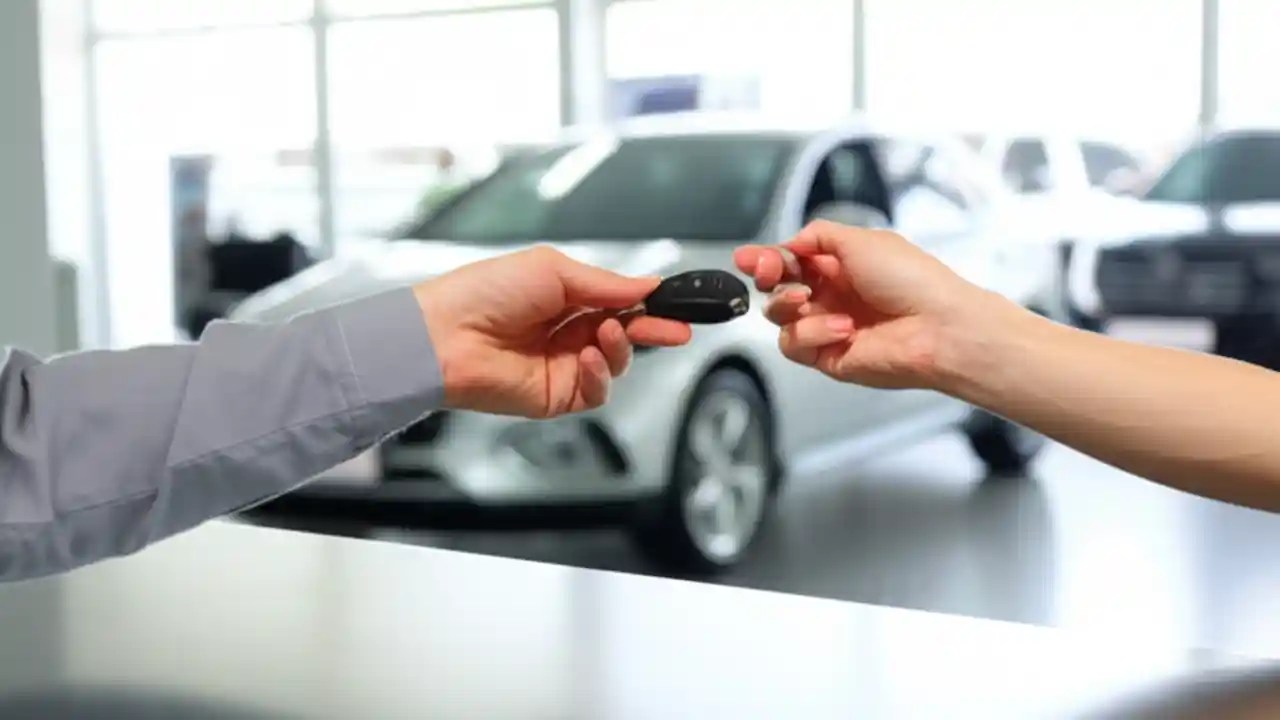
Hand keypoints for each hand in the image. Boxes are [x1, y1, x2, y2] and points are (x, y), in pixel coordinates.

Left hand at [414, 246, 691, 417]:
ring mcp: (562, 366)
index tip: (676, 303)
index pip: (619, 302)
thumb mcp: (553, 271)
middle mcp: (565, 332)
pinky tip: (587, 358)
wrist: (445, 336)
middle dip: (653, 330)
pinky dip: (599, 374)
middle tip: (676, 330)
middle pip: (625, 334)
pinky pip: (595, 391)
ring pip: (615, 363)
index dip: (649, 303)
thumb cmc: (485, 292)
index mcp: (564, 297)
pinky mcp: (555, 396)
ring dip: (620, 346)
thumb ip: (606, 283)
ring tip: (606, 332)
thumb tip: (648, 284)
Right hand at [734, 221, 1007, 389]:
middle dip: (768, 277)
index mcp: (841, 266)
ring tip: (810, 299)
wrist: (938, 328)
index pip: (791, 261)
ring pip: (779, 316)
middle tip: (769, 271)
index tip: (749, 257)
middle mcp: (832, 296)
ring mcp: (828, 327)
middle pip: (777, 287)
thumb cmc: (913, 281)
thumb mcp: (862, 240)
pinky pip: (794, 344)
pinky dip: (812, 332)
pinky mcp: (828, 356)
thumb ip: (818, 235)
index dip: (767, 258)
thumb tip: (790, 242)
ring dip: (789, 304)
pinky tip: (841, 328)